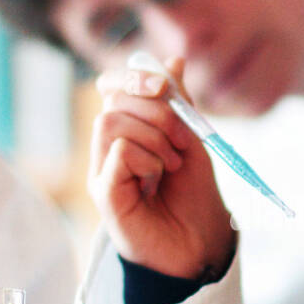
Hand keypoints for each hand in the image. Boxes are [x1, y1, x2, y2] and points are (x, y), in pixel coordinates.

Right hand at [89, 57, 234, 279]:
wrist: (200, 243)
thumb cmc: (194, 195)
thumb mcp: (191, 140)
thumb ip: (178, 103)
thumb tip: (172, 60)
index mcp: (128, 130)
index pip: (112, 86)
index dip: (133, 76)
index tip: (161, 86)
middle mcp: (108, 148)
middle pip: (113, 100)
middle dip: (156, 111)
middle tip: (181, 141)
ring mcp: (103, 170)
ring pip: (110, 122)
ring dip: (153, 137)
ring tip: (171, 164)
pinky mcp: (104, 193)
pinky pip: (117, 152)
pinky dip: (146, 158)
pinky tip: (157, 179)